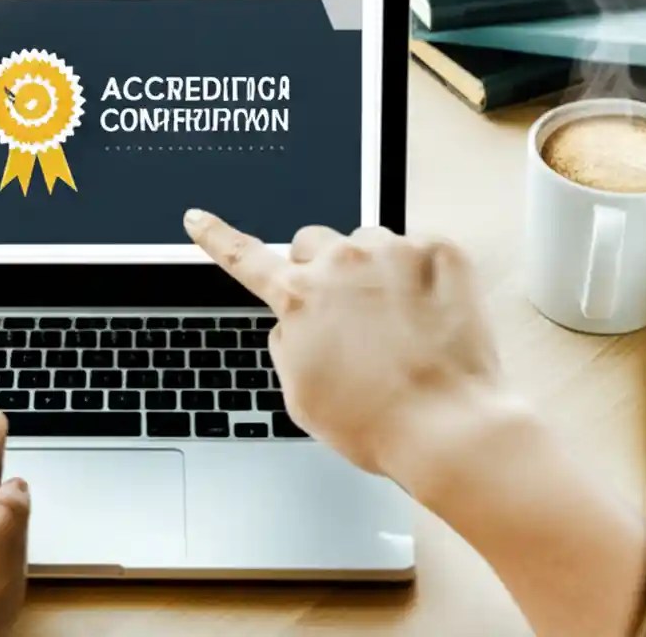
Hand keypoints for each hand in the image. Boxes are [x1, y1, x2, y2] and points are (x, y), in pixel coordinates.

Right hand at [183, 209, 500, 473]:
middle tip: (346, 312)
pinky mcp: (441, 252)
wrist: (448, 427)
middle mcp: (340, 263)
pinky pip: (419, 250)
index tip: (197, 218)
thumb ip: (288, 342)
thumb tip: (296, 320)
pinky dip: (422, 279)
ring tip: (397, 326)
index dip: (215, 237)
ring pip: (369, 243)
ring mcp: (394, 252)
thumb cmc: (374, 421)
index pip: (243, 257)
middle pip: (314, 242)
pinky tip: (429, 320)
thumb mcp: (302, 393)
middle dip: (321, 268)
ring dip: (374, 272)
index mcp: (298, 299)